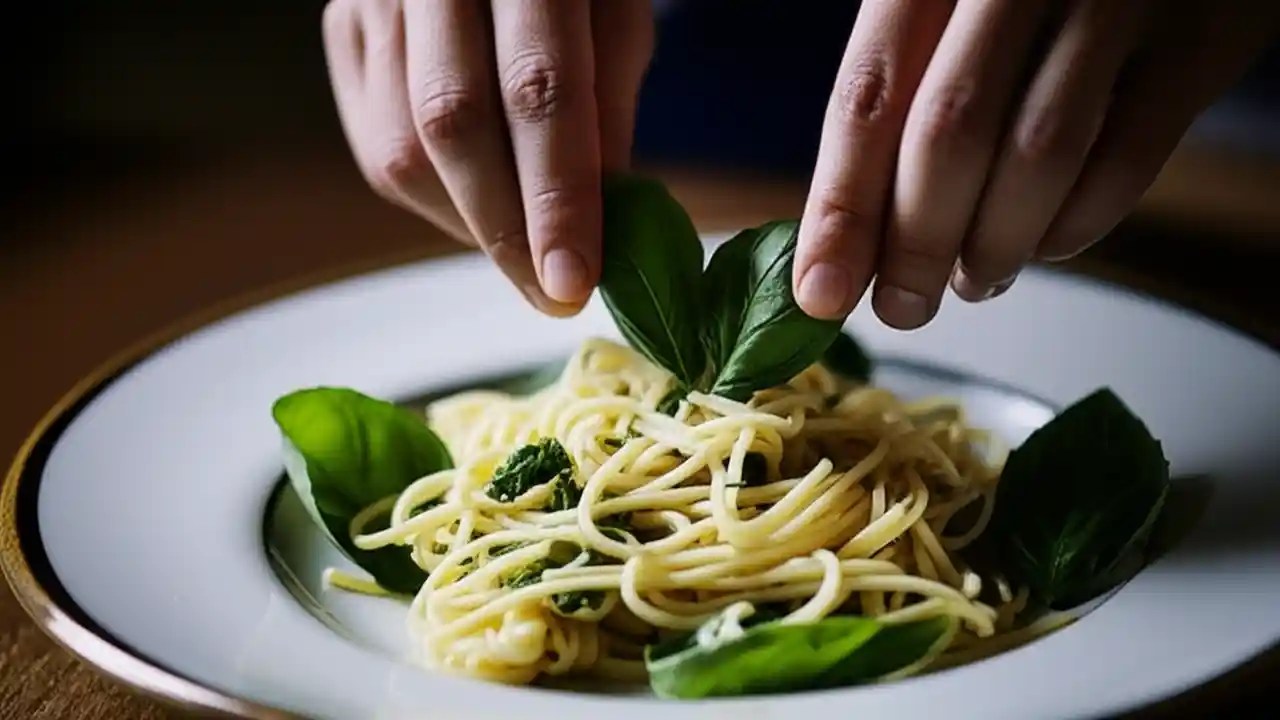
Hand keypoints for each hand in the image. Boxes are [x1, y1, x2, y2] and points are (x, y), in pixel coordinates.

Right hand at [322, 0, 652, 315]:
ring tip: (525, 244)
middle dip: (506, 231)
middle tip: (553, 294)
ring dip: (472, 223)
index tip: (574, 282)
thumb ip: (608, 112)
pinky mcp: (343, 30)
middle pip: (451, 126)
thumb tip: (600, 227)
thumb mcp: (619, 18)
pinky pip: (380, 147)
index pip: (539, 88)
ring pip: (404, 151)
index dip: (556, 197)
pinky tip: (479, 202)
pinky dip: (437, 198)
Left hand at [794, 0, 1278, 328]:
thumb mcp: (943, 11)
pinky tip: (1043, 243)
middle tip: (902, 308)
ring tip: (974, 281)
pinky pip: (1124, 164)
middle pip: (949, 135)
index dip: (841, 210)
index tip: (822, 293)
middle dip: (917, 246)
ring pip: (1039, 156)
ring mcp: (1115, 3)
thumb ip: (895, 103)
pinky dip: (1073, 227)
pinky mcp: (1194, 48)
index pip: (867, 102)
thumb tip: (838, 245)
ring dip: (995, 247)